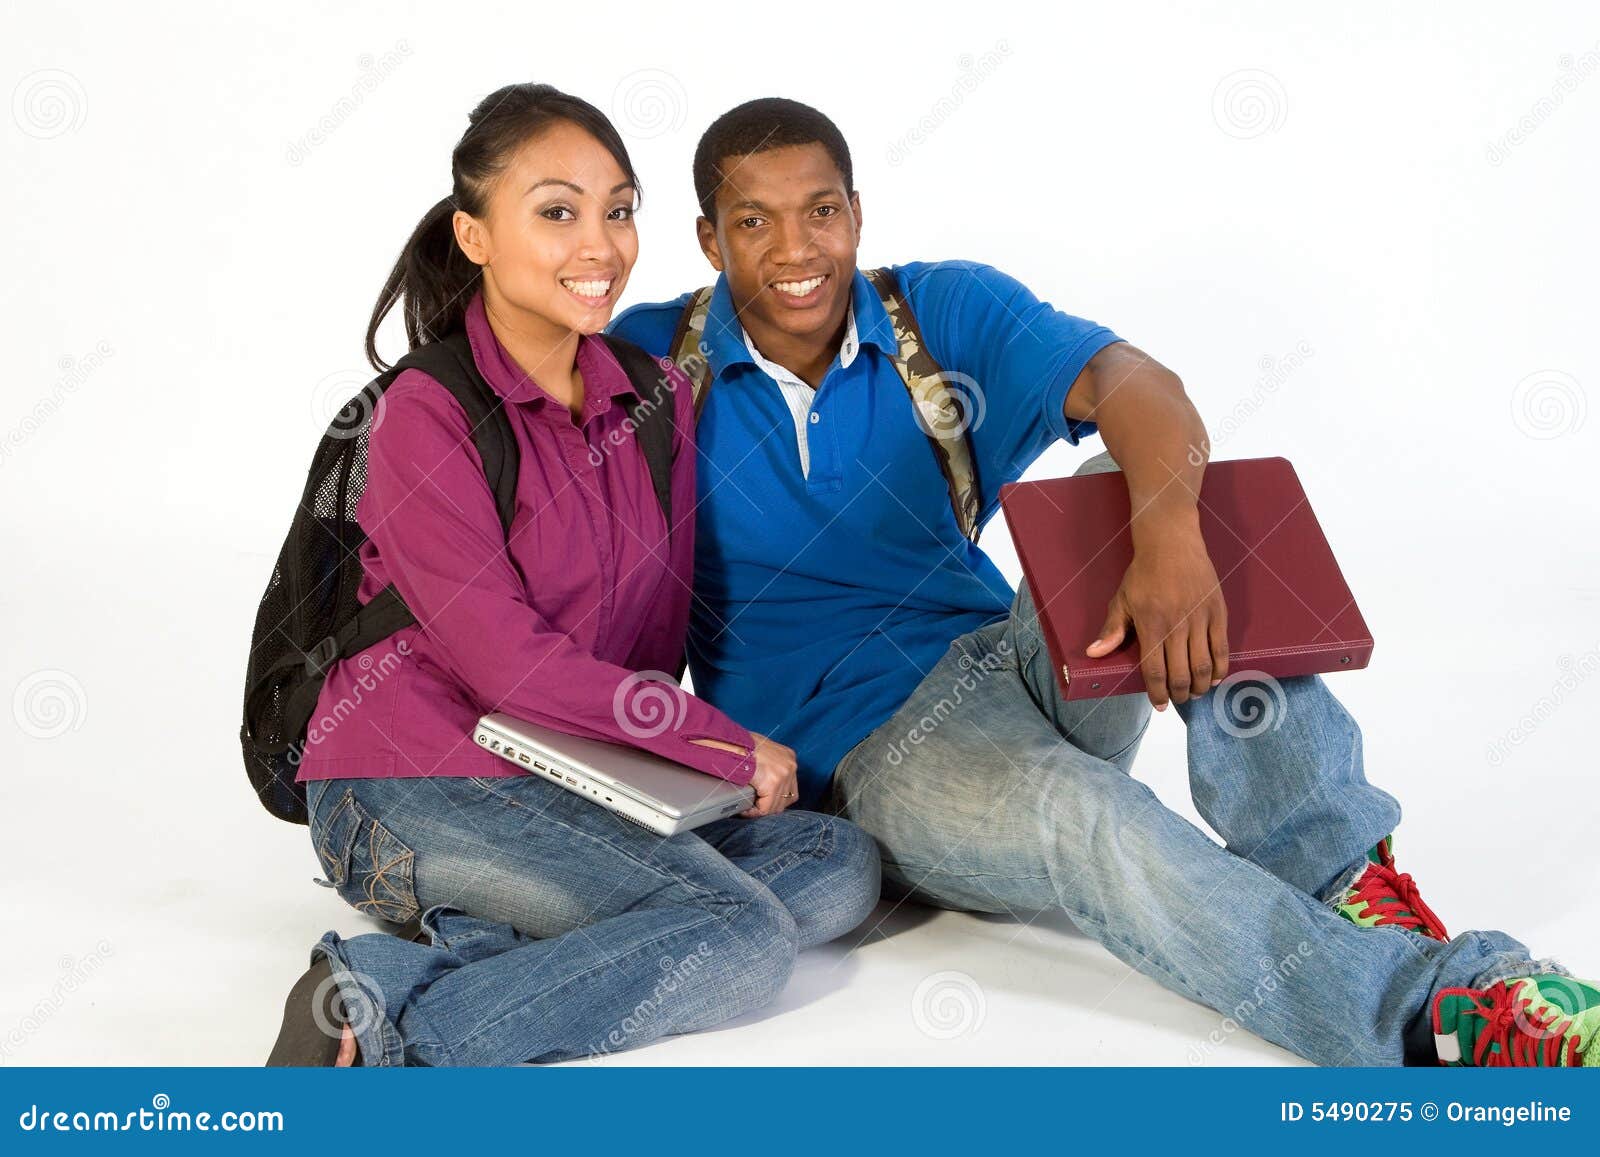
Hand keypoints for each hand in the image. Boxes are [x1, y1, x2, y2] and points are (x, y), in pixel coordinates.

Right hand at [741, 733, 798, 817]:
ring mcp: (784, 775)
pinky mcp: (773, 784)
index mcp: (788, 757)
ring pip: (776, 805)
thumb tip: (762, 780)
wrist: (733, 742)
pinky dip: (754, 812)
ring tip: (748, 810)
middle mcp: (790, 766)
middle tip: (756, 808)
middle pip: (787, 798)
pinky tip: (745, 810)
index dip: (777, 797)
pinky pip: (765, 808)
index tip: (763, 801)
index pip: (790, 787)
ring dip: (761, 810)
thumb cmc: (741, 744)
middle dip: (771, 806)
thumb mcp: (762, 751)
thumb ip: (767, 764)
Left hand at [1086, 517, 1228, 709]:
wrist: (1171, 543)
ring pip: (1203, 665)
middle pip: (1181, 674)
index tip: (1160, 704)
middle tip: (1177, 699)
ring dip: (1200, 686)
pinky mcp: (1218, 612)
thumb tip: (1094, 653)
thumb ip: (1112, 629)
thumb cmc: (1143, 573)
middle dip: (1179, 694)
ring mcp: (1200, 619)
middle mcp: (1177, 626)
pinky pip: (1222, 648)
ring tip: (1195, 692)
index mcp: (1151, 625)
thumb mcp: (1121, 599)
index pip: (1154, 671)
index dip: (1158, 693)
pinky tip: (1214, 677)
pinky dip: (1220, 668)